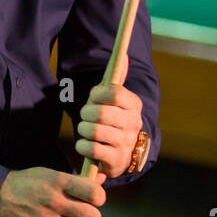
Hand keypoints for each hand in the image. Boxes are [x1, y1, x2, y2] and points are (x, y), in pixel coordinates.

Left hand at [75, 54, 143, 178]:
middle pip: (99, 113)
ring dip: (83, 130)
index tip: (94, 98)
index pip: (113, 93)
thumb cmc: (112, 119)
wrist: (123, 153)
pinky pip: (90, 149)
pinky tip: (87, 146)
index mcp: (133, 105)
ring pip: (92, 130)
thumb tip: (123, 55)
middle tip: (87, 117)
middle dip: (86, 113)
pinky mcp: (116, 160)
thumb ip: (116, 78)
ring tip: (88, 132)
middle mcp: (133, 123)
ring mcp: (126, 143)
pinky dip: (82, 146)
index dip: (97, 95)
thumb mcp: (114, 99)